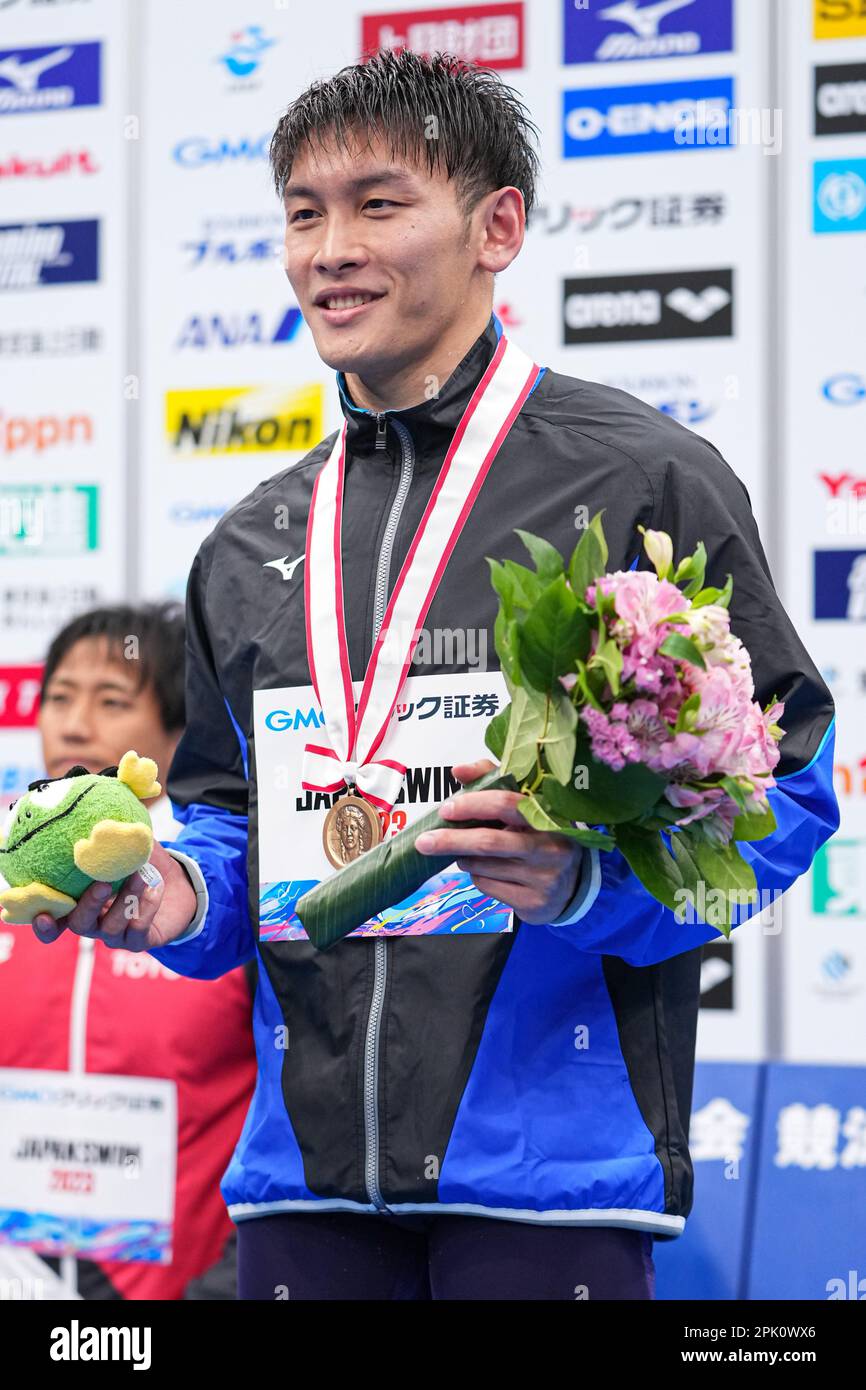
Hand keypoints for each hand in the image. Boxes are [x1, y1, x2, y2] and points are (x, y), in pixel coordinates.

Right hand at [30, 840, 197, 951]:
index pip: (54, 918)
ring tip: (140, 876)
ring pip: (110, 927)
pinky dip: (147, 908)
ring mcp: (115, 934)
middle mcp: (94, 921)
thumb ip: (108, 835)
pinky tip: (156, 888)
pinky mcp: (139, 941)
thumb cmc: (144, 863)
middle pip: (79, 924)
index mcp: (81, 900)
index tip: (43, 915)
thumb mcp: (126, 846)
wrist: (179, 883)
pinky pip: (138, 930)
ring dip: (125, 900)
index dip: (44, 923)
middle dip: (89, 905)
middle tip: (103, 885)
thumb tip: (95, 812)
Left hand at [415, 758, 583, 924]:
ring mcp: (544, 878)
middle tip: (424, 841)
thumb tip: (458, 771)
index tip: (447, 809)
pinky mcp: (533, 903)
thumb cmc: (540, 836)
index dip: (473, 804)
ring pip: (483, 866)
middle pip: (489, 842)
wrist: (573, 885)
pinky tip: (488, 871)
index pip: (507, 804)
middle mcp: (550, 847)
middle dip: (451, 840)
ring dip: (464, 858)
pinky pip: (487, 886)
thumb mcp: (525, 807)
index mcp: (549, 816)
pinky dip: (477, 876)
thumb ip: (493, 782)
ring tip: (467, 853)